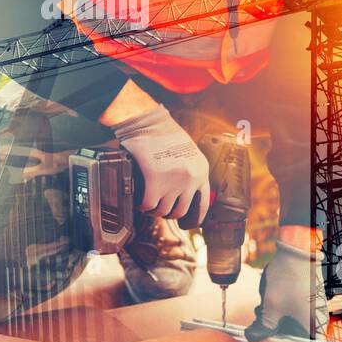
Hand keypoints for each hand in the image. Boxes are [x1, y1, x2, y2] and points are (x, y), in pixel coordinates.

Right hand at [111, 104, 209, 220]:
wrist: (148, 120)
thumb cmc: (164, 132)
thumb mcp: (187, 152)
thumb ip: (189, 171)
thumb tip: (183, 193)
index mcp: (201, 171)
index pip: (203, 204)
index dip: (194, 216)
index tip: (186, 221)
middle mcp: (191, 179)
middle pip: (180, 211)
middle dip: (167, 212)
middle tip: (158, 206)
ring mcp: (173, 182)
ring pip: (163, 210)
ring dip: (153, 209)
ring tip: (147, 203)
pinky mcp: (154, 182)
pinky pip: (147, 205)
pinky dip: (142, 205)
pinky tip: (138, 200)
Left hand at [245, 239, 328, 341]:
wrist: (297, 250)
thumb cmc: (288, 278)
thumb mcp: (271, 307)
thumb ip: (262, 327)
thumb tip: (251, 339)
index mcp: (314, 328)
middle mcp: (317, 323)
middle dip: (273, 339)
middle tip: (255, 336)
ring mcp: (312, 313)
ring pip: (290, 329)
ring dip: (272, 326)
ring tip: (257, 315)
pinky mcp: (306, 304)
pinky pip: (291, 317)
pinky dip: (277, 316)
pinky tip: (263, 307)